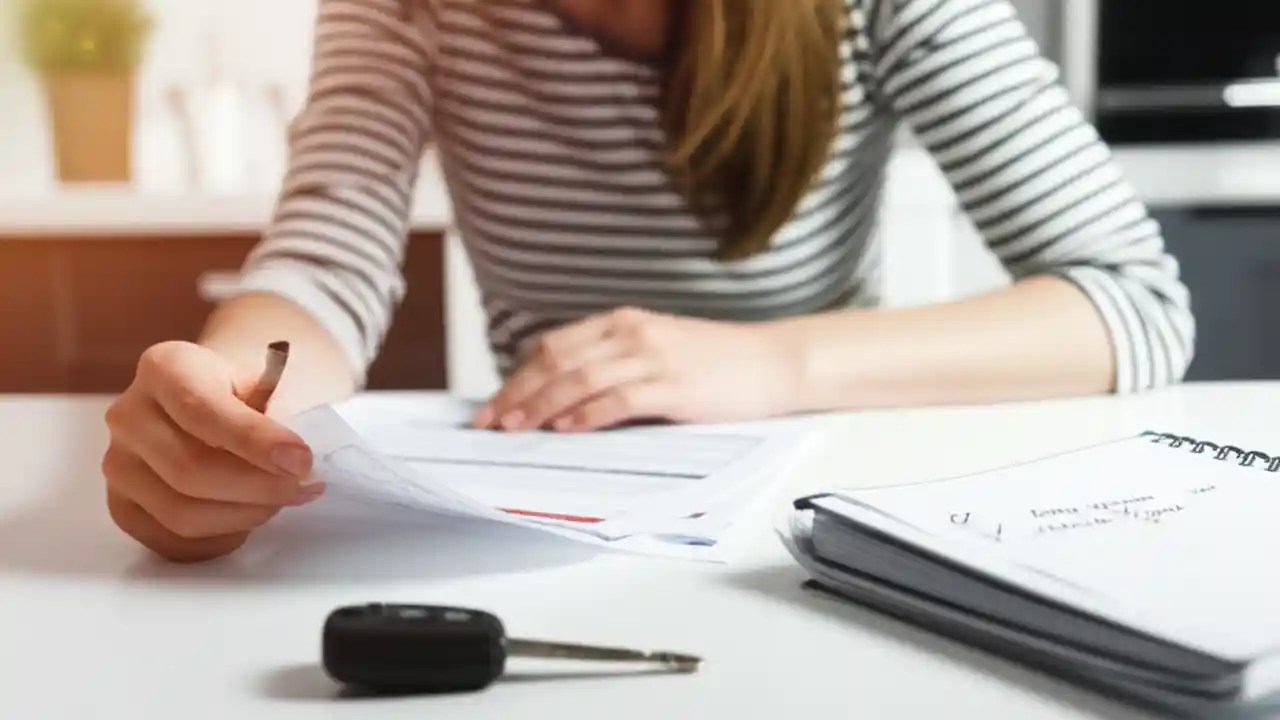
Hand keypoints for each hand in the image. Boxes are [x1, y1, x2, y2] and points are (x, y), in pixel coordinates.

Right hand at [103, 341, 322, 562]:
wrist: (217, 404)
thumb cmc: (249, 395)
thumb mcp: (271, 385)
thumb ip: (281, 417)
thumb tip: (296, 465)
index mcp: (166, 368)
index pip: (202, 410)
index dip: (255, 441)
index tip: (302, 461)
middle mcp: (129, 414)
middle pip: (189, 470)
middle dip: (259, 487)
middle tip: (305, 487)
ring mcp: (118, 463)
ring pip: (181, 513)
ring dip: (244, 515)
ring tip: (279, 499)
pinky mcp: (122, 506)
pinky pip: (173, 541)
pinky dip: (221, 537)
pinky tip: (247, 515)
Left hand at [473, 307, 800, 431]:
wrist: (773, 361)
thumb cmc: (716, 364)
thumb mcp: (658, 351)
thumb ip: (614, 365)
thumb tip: (562, 401)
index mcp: (623, 322)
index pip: (554, 346)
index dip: (517, 376)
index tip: (492, 404)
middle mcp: (632, 333)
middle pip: (557, 361)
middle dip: (516, 393)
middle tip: (488, 422)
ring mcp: (653, 357)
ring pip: (579, 379)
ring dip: (540, 405)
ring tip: (514, 428)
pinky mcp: (674, 386)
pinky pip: (618, 399)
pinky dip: (586, 414)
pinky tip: (564, 429)